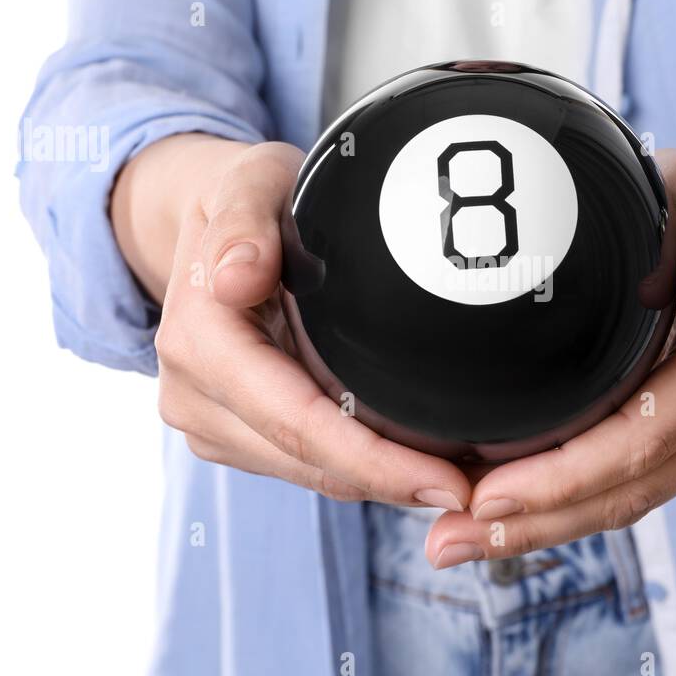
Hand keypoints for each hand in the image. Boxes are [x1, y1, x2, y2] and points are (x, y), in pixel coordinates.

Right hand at [112, 135, 472, 509]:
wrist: (209, 222)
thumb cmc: (246, 196)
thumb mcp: (249, 182)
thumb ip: (244, 222)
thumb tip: (234, 277)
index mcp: (199, 341)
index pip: (297, 423)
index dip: (376, 463)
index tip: (448, 483)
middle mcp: (192, 396)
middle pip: (310, 463)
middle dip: (396, 485)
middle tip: (483, 492)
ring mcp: (207, 422)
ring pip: (310, 476)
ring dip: (383, 484)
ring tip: (465, 481)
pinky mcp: (231, 435)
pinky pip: (305, 465)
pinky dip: (362, 468)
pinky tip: (418, 462)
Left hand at [423, 113, 675, 567]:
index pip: (642, 440)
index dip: (563, 478)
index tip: (485, 497)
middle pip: (633, 490)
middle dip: (538, 523)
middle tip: (446, 542)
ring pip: (635, 502)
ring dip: (547, 529)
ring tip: (460, 543)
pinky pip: (640, 486)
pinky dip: (573, 506)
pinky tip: (512, 518)